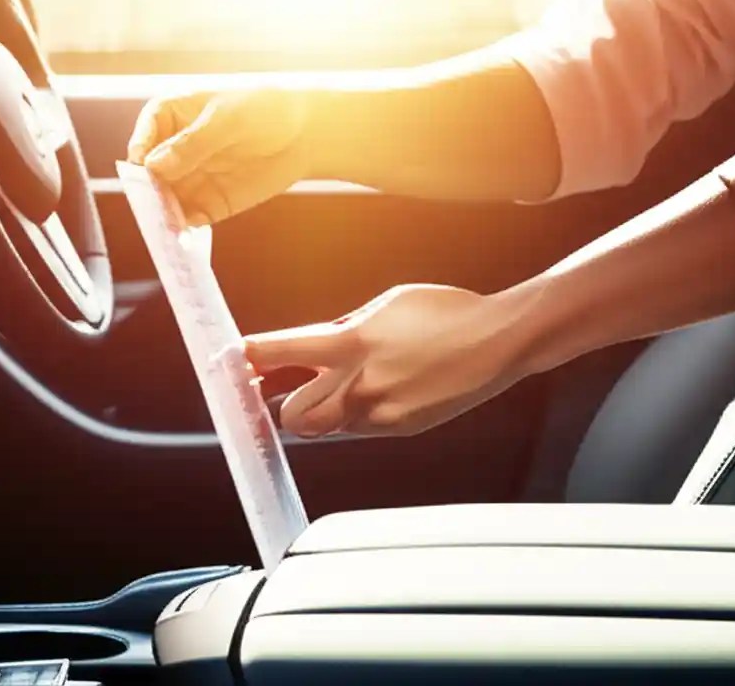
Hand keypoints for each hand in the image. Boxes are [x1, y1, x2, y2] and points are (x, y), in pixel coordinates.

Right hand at [127, 89, 310, 225]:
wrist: (302, 133)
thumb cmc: (263, 110)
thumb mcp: (228, 119)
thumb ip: (192, 144)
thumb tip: (154, 166)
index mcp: (171, 117)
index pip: (145, 135)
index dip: (140, 151)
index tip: (143, 168)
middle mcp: (172, 151)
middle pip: (149, 174)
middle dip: (148, 191)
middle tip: (153, 205)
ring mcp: (189, 179)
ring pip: (164, 200)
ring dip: (162, 214)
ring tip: (168, 225)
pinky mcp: (207, 203)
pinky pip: (187, 218)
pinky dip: (182, 227)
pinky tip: (183, 235)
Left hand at [245, 283, 543, 437]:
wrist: (498, 342)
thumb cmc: (446, 313)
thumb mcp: (387, 303)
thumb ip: (347, 325)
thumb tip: (319, 339)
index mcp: (351, 342)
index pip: (279, 352)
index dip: (249, 358)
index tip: (236, 359)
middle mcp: (358, 383)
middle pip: (292, 417)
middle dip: (284, 407)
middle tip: (286, 392)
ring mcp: (379, 412)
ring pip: (326, 428)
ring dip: (322, 414)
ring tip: (341, 391)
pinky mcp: (399, 428)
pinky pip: (361, 430)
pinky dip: (358, 416)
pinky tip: (383, 393)